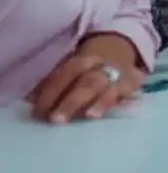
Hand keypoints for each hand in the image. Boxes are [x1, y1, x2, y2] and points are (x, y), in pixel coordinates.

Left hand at [28, 33, 144, 124]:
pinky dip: (115, 104)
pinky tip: (103, 115)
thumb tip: (32, 100)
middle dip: (72, 101)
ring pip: (108, 88)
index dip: (52, 91)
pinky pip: (124, 95)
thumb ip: (54, 84)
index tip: (39, 111)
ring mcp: (118, 76)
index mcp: (83, 59)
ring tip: (89, 116)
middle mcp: (101, 66)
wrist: (120, 53)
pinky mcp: (130, 86)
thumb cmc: (86, 69)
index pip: (68, 72)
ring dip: (99, 102)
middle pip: (87, 82)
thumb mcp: (71, 67)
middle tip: (57, 119)